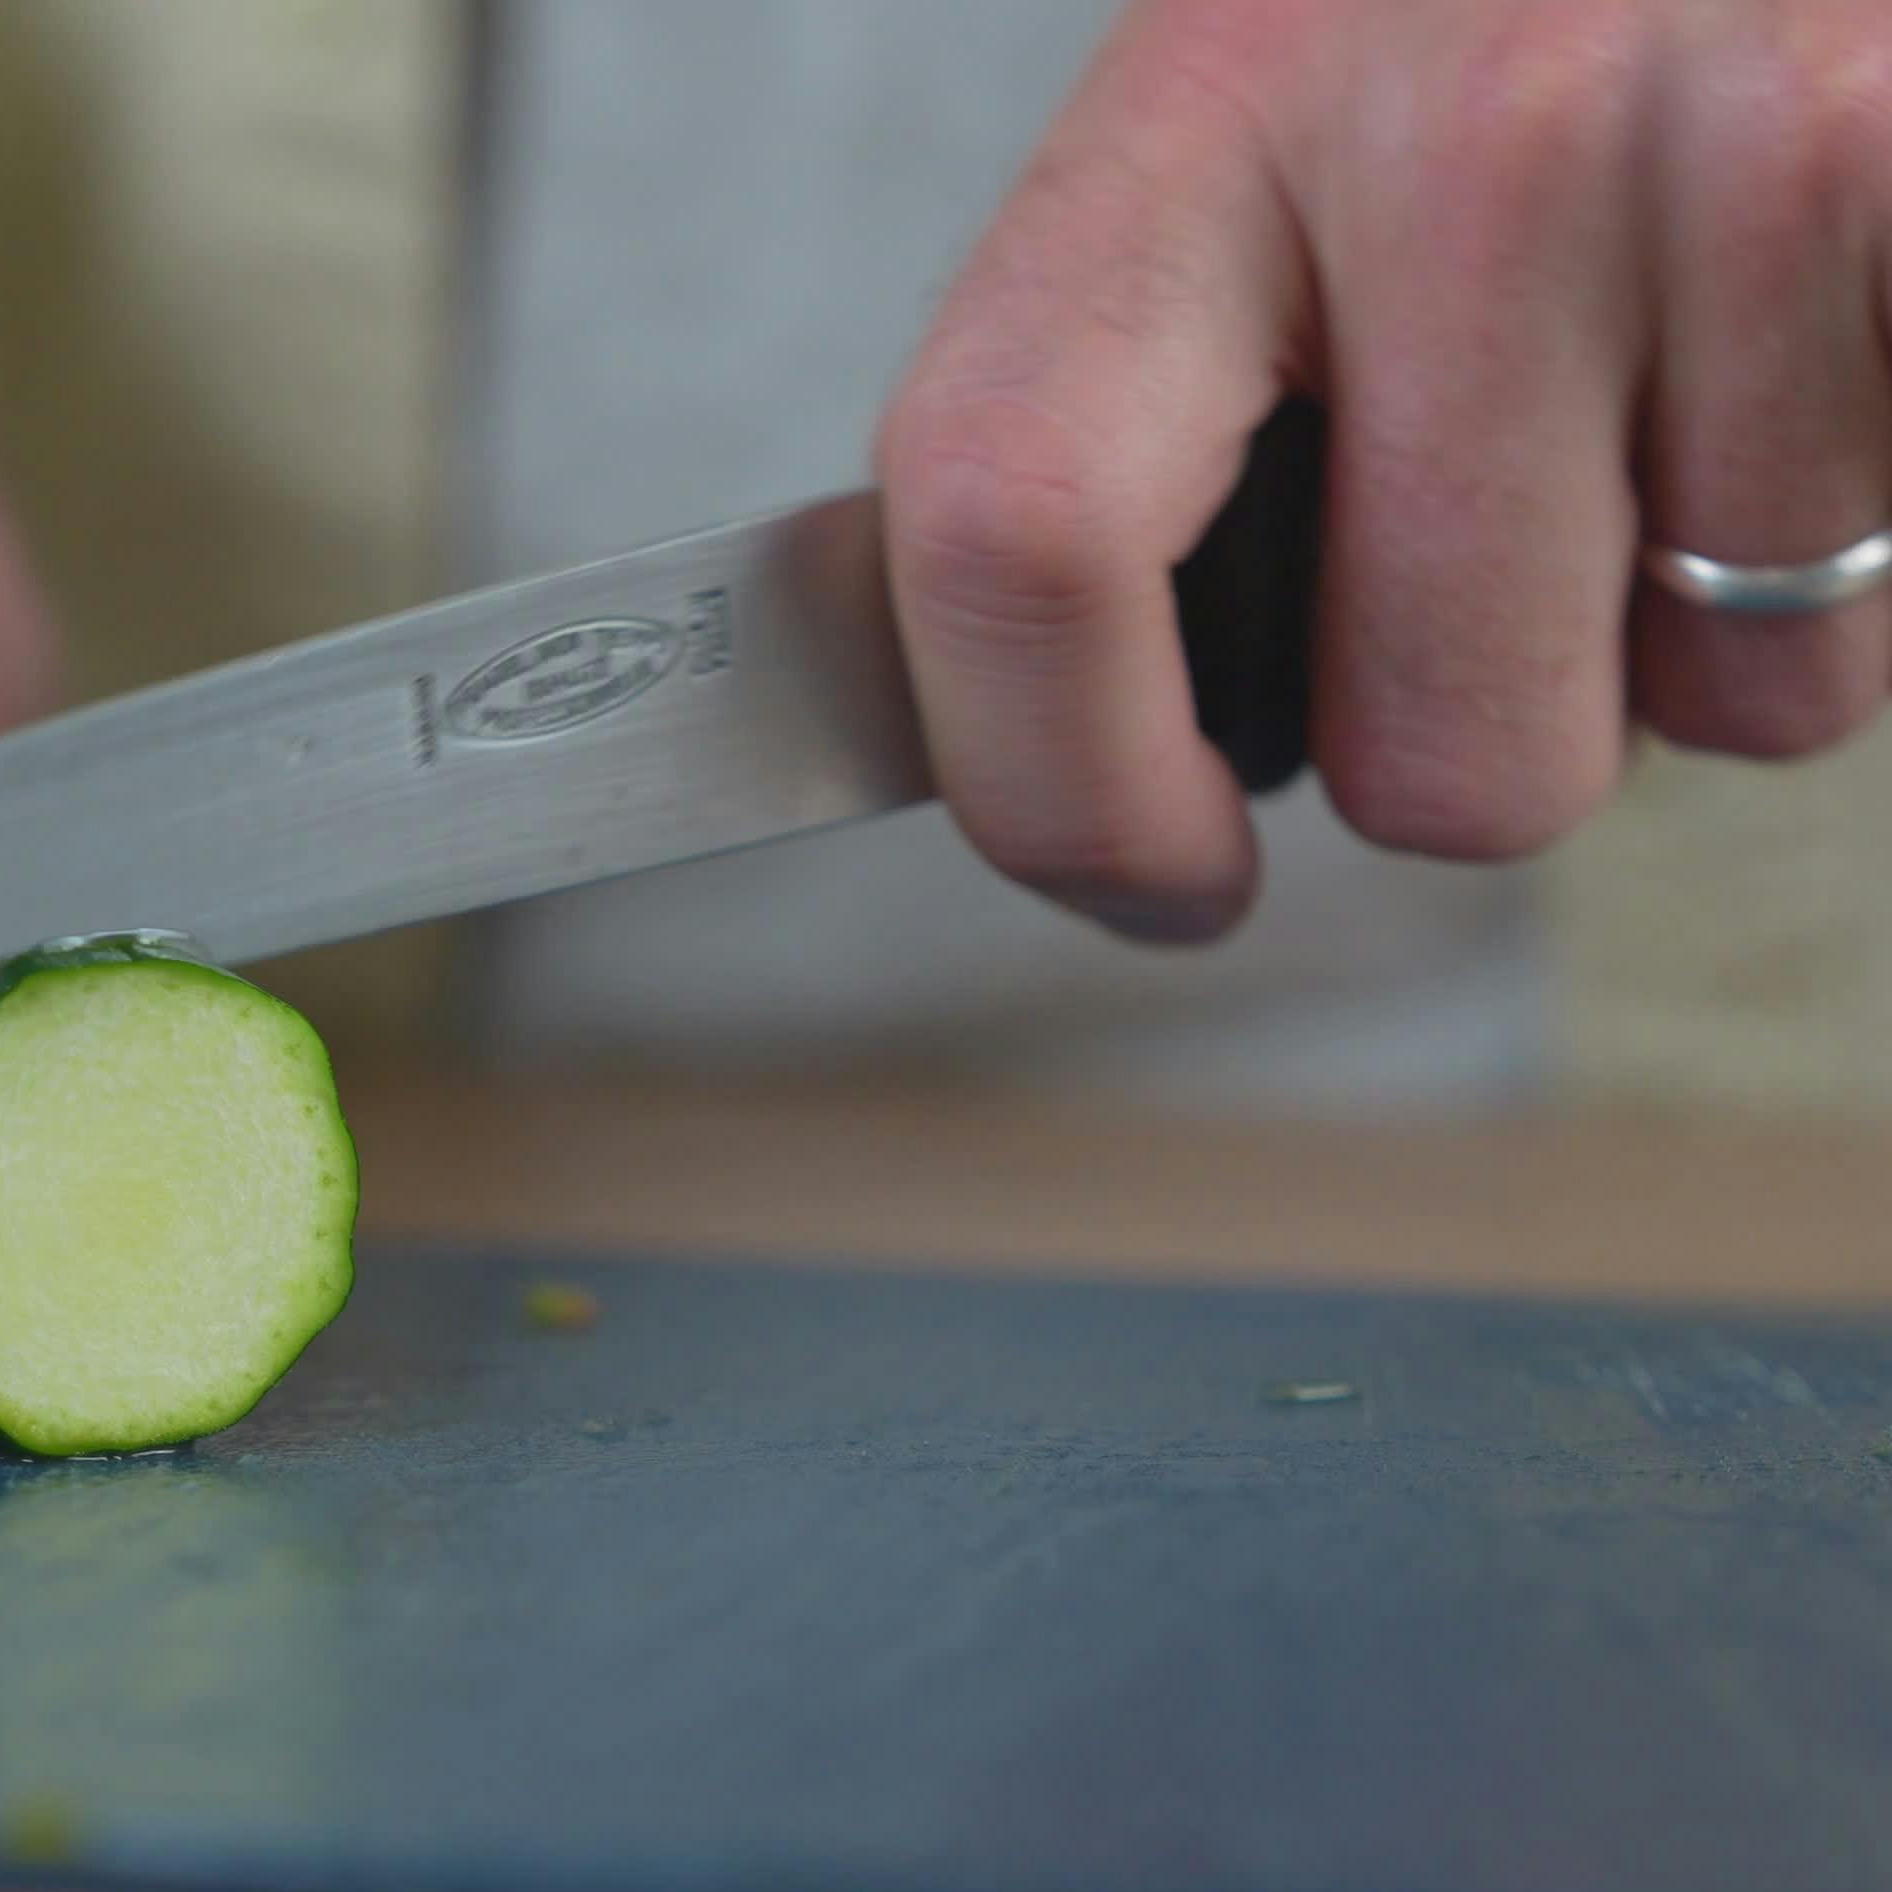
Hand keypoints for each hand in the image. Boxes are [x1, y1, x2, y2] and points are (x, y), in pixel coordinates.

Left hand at [878, 0, 1889, 942]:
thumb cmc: (1476, 1)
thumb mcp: (1248, 123)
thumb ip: (1131, 422)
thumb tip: (1094, 772)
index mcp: (1196, 127)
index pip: (1017, 542)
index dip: (1064, 793)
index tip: (1152, 872)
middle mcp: (1465, 138)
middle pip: (1449, 752)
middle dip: (1487, 723)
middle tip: (1519, 531)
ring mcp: (1742, 152)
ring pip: (1737, 697)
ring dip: (1723, 612)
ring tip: (1702, 379)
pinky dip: (1877, 513)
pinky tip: (1820, 354)